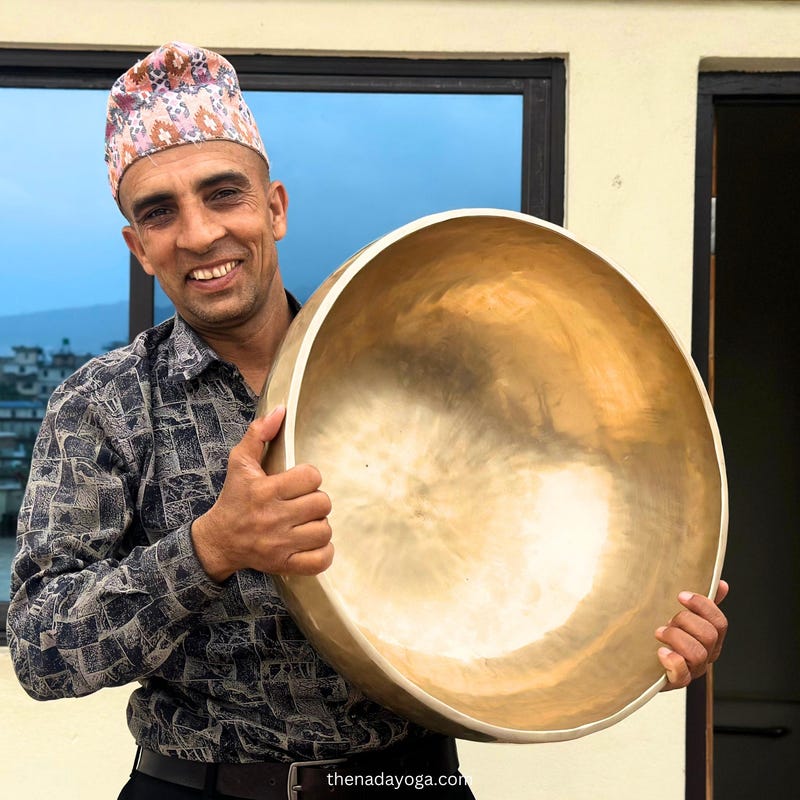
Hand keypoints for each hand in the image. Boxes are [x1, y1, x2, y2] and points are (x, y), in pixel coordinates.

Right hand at [191, 406, 333, 581]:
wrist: (218, 541)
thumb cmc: (234, 498)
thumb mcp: (240, 462)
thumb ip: (259, 434)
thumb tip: (281, 410)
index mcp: (265, 491)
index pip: (311, 477)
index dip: (309, 477)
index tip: (298, 482)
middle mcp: (273, 518)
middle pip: (322, 504)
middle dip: (315, 501)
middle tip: (302, 503)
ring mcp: (280, 544)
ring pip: (324, 531)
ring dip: (318, 525)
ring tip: (305, 522)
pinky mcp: (284, 564)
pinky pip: (320, 560)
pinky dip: (323, 552)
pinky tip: (312, 542)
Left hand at [656, 580, 728, 689]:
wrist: (642, 660)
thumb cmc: (667, 636)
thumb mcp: (684, 616)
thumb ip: (703, 604)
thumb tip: (721, 584)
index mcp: (711, 638)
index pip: (719, 622)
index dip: (703, 606)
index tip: (681, 596)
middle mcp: (707, 654)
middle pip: (709, 636)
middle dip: (685, 622)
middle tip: (668, 619)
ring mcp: (694, 669)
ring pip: (698, 653)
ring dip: (676, 638)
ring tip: (660, 633)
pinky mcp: (678, 681)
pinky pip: (682, 675)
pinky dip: (672, 661)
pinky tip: (661, 652)